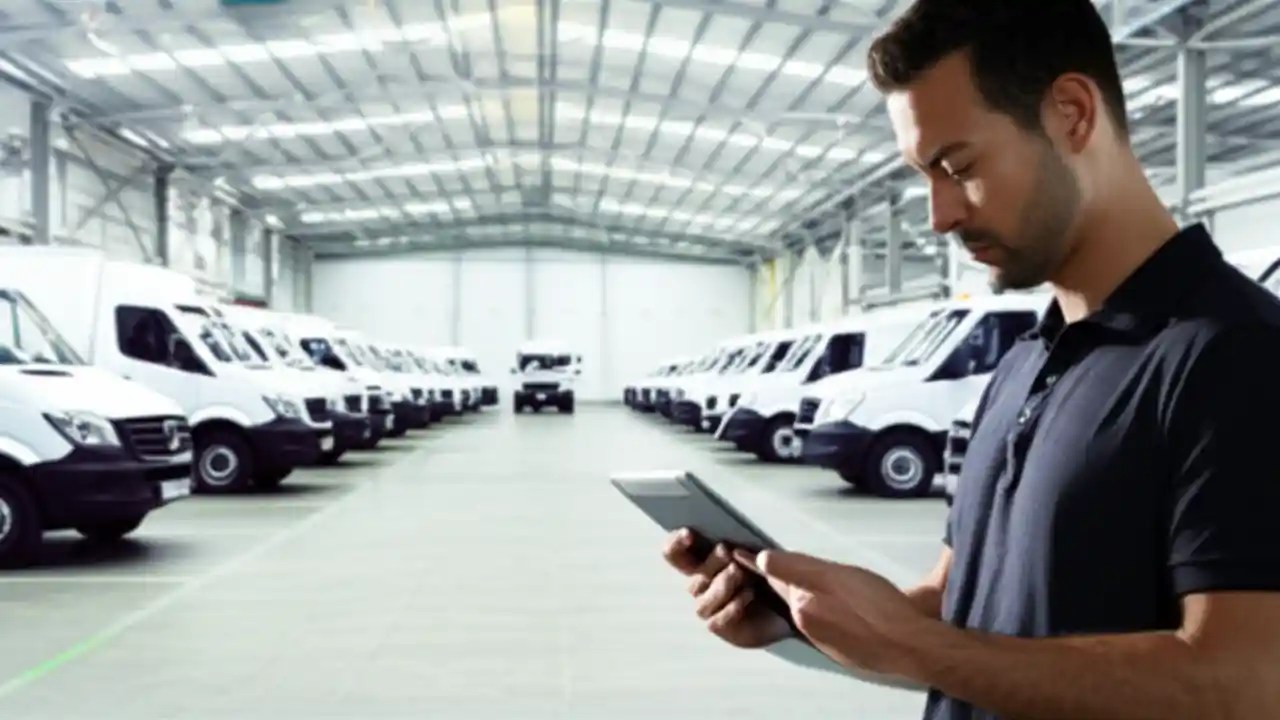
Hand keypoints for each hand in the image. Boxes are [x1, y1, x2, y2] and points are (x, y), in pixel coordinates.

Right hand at [662, 529, 793, 648]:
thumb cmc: (766, 575)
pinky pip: (716, 620)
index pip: (674, 553)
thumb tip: (731, 545)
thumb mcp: (756, 555)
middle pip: (692, 574)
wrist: (786, 607)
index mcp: (702, 562)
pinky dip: (732, 607)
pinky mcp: (719, 626)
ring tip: (741, 573)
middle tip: (726, 552)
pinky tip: (748, 594)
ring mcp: (708, 607)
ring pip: (702, 598)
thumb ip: (742, 548)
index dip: (675, 543)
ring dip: (721, 584)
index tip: (688, 533)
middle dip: (709, 562)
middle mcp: (700, 585)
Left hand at [735, 548, 932, 677]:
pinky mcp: (842, 649)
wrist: (908, 645)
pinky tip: (850, 608)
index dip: (760, 562)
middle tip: (798, 564)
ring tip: (834, 586)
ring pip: (812, 607)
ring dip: (814, 596)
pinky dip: (831, 613)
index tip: (738, 554)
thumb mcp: (834, 576)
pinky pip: (829, 624)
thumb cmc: (878, 607)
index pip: (774, 577)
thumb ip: (795, 567)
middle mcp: (807, 624)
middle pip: (794, 592)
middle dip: (792, 578)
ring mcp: (824, 639)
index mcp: (802, 604)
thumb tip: (762, 559)